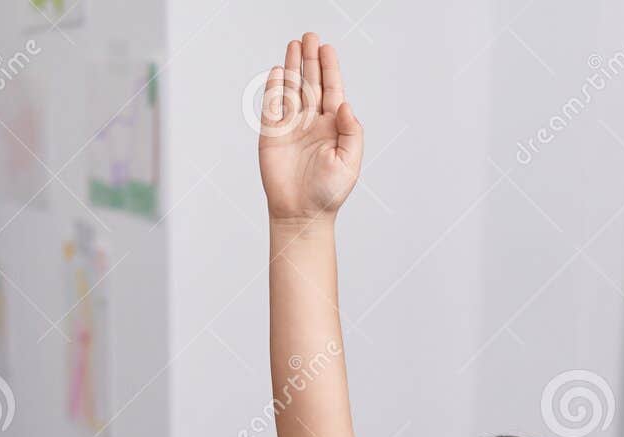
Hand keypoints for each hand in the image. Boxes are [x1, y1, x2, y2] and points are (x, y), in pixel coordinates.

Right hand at [258, 33, 362, 222]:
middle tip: (310, 36)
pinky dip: (274, 88)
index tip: (327, 48)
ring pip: (292, 89)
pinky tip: (277, 71)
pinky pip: (273, 106)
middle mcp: (312, 123)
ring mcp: (291, 127)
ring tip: (294, 44)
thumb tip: (345, 105)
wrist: (301, 214)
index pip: (332, 90)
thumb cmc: (328, 194)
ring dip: (293, 67)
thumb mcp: (350, 163)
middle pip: (311, 83)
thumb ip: (351, 132)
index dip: (329, 69)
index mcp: (332, 127)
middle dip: (310, 60)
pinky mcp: (272, 135)